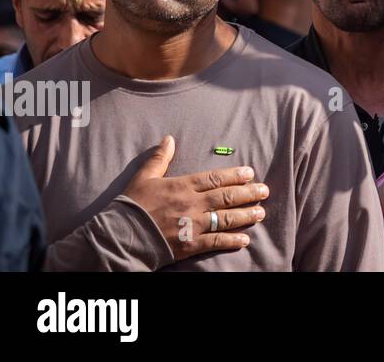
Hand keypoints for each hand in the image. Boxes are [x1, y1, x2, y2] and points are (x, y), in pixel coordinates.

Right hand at [123, 135, 268, 262]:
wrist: (118, 236)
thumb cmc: (131, 206)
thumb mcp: (144, 177)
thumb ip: (160, 158)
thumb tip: (169, 138)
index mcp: (182, 186)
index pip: (215, 178)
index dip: (235, 175)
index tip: (250, 173)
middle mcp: (191, 204)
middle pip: (226, 197)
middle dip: (248, 193)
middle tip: (264, 191)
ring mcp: (191, 225)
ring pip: (225, 218)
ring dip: (245, 215)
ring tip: (260, 213)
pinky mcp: (188, 245)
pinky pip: (214, 241)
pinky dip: (231, 241)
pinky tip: (244, 240)